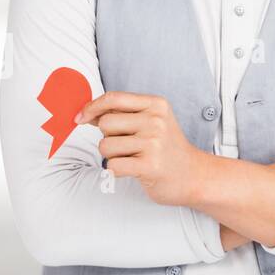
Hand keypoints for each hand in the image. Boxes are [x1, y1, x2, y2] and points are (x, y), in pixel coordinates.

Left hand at [76, 91, 200, 206]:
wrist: (194, 176)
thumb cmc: (166, 149)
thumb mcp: (151, 121)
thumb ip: (122, 114)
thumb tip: (86, 113)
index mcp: (156, 104)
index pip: (113, 98)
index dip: (91, 107)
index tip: (80, 118)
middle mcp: (156, 120)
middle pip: (105, 123)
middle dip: (107, 136)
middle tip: (126, 146)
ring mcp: (154, 143)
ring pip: (105, 145)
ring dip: (111, 156)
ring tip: (132, 158)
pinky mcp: (150, 166)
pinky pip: (113, 166)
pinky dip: (116, 171)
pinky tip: (133, 170)